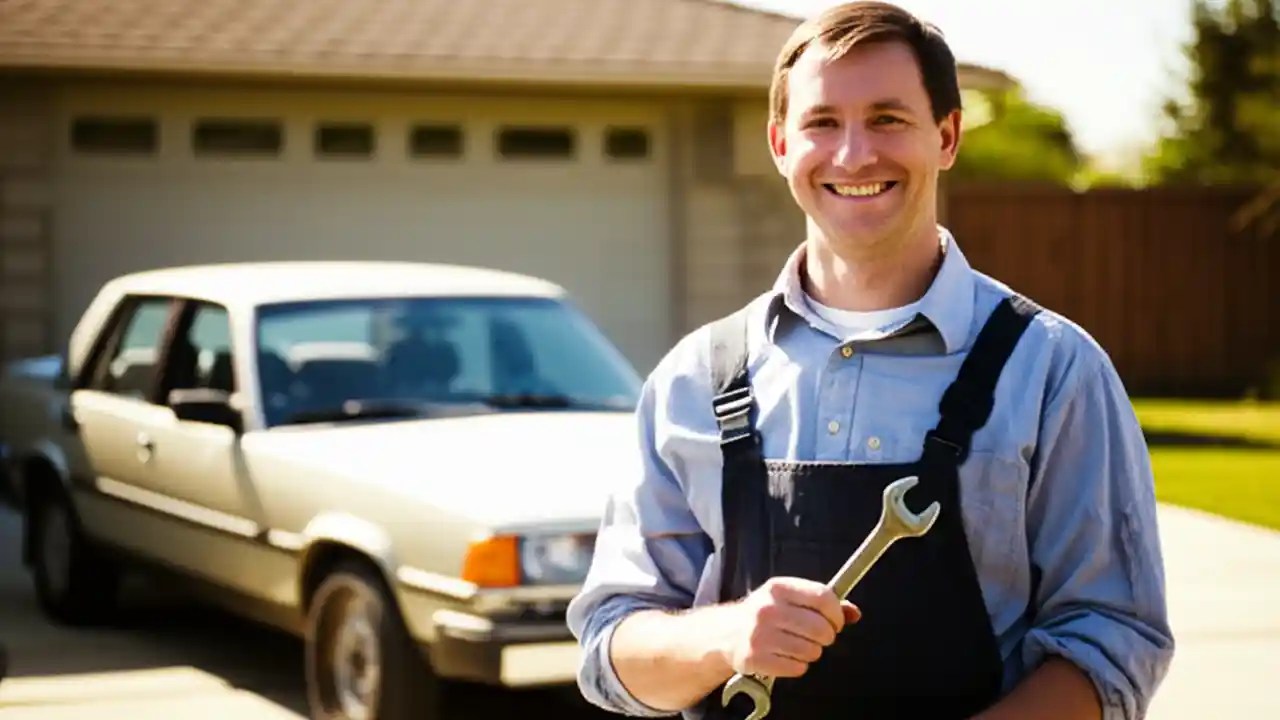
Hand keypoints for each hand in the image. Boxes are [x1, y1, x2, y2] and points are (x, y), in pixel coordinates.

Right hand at [720, 577, 861, 678]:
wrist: (726, 632)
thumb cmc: (766, 614)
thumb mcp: (790, 598)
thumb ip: (823, 603)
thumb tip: (854, 613)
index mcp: (778, 587)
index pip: (823, 597)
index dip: (837, 613)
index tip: (837, 621)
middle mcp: (768, 609)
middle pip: (821, 628)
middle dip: (826, 636)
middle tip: (817, 636)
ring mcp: (760, 635)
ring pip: (812, 651)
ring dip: (812, 652)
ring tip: (797, 646)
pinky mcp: (756, 658)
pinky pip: (798, 668)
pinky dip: (798, 666)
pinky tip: (786, 656)